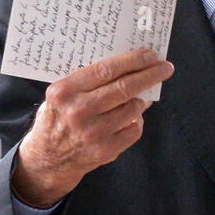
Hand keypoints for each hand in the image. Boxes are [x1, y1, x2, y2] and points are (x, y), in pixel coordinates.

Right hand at [12, 48, 172, 206]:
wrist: (48, 160)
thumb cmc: (59, 118)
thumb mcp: (61, 95)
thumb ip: (88, 81)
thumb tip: (128, 65)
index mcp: (64, 92)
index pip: (106, 70)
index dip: (132, 61)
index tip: (150, 55)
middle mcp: (78, 112)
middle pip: (125, 88)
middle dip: (150, 75)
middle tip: (165, 68)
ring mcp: (93, 133)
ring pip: (133, 108)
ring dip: (142, 99)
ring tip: (142, 95)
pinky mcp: (105, 150)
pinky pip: (134, 128)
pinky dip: (136, 120)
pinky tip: (131, 117)